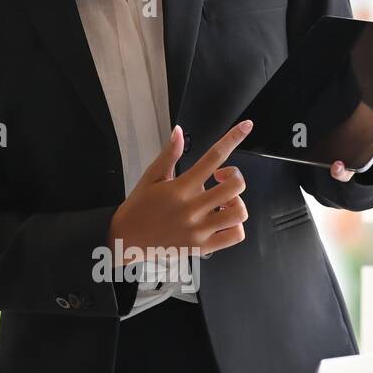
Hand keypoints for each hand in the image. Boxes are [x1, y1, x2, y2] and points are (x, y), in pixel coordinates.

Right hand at [109, 120, 251, 260]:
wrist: (126, 240)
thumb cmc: (138, 207)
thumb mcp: (151, 177)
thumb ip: (169, 154)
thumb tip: (178, 130)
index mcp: (180, 188)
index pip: (213, 157)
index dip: (233, 138)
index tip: (246, 126)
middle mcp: (192, 208)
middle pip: (234, 186)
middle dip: (235, 177)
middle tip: (222, 179)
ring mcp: (198, 229)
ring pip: (239, 212)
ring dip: (237, 203)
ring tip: (223, 203)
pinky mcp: (202, 247)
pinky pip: (235, 236)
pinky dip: (236, 226)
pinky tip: (222, 221)